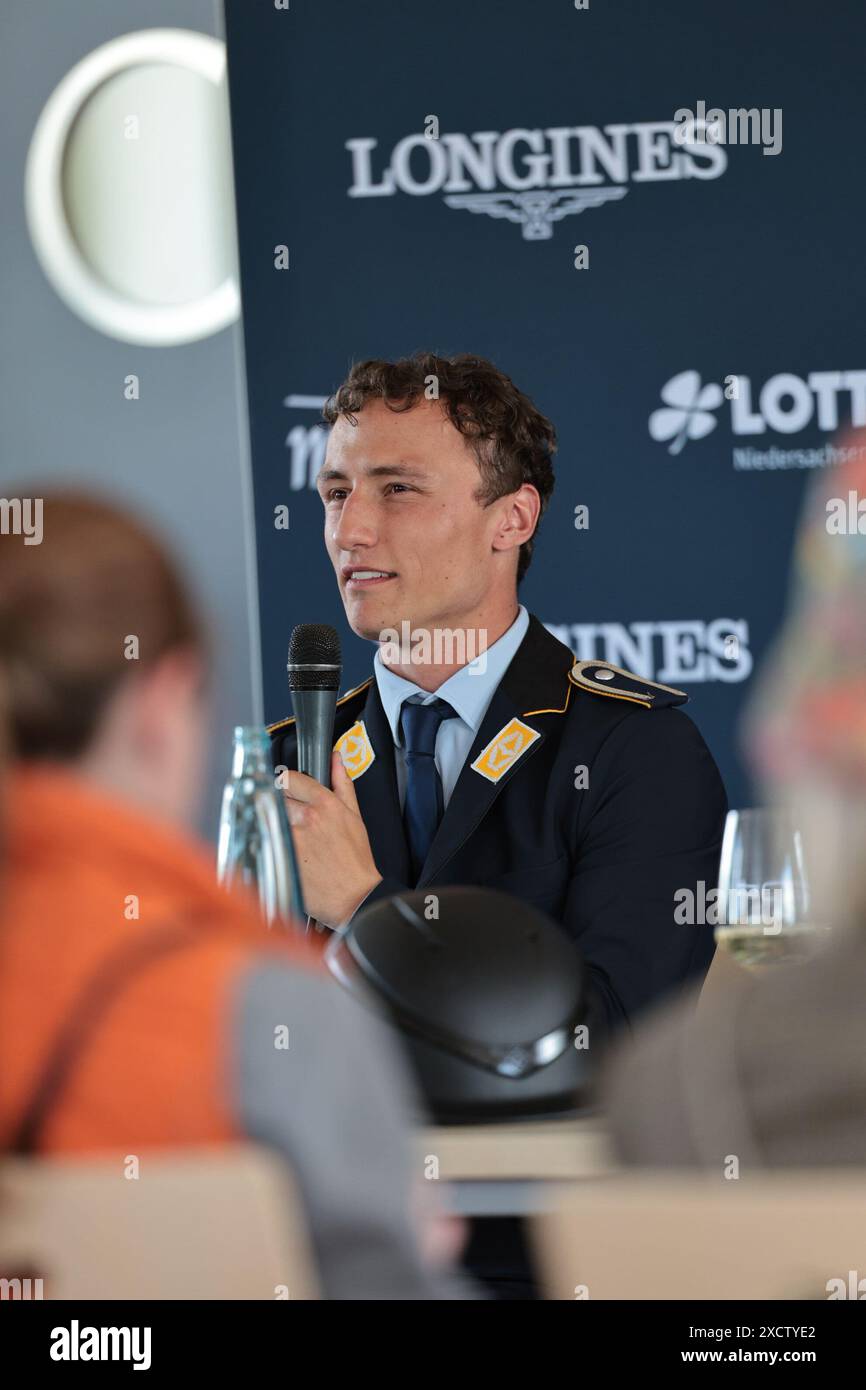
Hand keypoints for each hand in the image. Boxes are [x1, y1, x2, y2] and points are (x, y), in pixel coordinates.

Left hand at [283, 750, 381, 927]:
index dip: (285, 783)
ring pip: (268, 817)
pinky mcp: (281, 857)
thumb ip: (343, 783)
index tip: (286, 790)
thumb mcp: (355, 816)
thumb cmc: (356, 860)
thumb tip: (336, 758)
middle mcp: (306, 818)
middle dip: (278, 802)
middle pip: (275, 796)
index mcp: (325, 804)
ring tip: (286, 835)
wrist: (354, 896)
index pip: (290, 778)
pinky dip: (268, 842)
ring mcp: (291, 838)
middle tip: (287, 815)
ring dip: (272, 822)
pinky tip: (279, 850)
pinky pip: (265, 840)